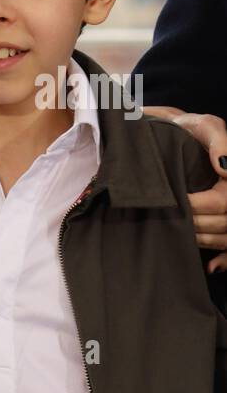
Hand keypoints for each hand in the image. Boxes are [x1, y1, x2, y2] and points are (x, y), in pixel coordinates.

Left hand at [156, 108, 226, 271]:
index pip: (224, 202)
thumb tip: (225, 168)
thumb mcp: (206, 126)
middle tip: (171, 220)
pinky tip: (210, 266)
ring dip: (205, 242)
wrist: (178, 136)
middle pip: (224, 223)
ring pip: (226, 238)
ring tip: (181, 235)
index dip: (200, 206)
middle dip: (197, 224)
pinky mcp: (224, 222)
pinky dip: (224, 260)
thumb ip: (218, 141)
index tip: (178, 201)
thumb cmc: (192, 130)